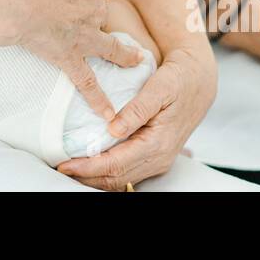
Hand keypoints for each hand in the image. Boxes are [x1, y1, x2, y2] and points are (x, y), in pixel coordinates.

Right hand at [7, 0, 149, 122]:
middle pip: (106, 13)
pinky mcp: (70, 58)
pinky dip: (100, 102)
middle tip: (100, 20)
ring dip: (123, 55)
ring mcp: (84, 36)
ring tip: (135, 61)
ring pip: (111, 47)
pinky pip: (88, 84)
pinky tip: (111, 119)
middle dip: (104, 16)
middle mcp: (93, 10)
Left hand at [56, 46, 215, 190]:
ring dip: (95, 177)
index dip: (88, 167)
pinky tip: (91, 164)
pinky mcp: (155, 156)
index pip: (116, 164)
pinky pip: (128, 171)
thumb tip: (113, 128)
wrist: (198, 80)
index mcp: (158, 143)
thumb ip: (137, 109)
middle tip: (60, 168)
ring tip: (71, 168)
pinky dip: (107, 171)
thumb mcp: (159, 87)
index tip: (66, 164)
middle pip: (116, 178)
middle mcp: (159, 158)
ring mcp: (159, 160)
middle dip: (86, 176)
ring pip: (122, 179)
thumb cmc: (179, 80)